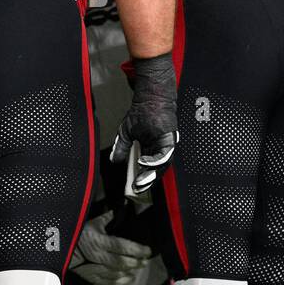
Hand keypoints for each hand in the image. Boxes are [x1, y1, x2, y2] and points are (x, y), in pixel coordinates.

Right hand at [68, 210, 154, 284]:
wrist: (57, 247)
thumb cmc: (77, 232)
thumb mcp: (92, 222)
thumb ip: (108, 217)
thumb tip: (123, 205)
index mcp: (99, 240)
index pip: (123, 246)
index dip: (137, 250)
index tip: (148, 250)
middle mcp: (97, 255)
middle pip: (122, 262)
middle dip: (136, 262)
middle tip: (146, 261)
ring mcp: (93, 267)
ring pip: (116, 273)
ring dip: (130, 272)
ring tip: (139, 268)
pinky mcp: (90, 276)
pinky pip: (107, 282)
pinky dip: (120, 282)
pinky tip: (128, 278)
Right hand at [109, 53, 177, 191]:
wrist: (150, 95)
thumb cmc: (141, 111)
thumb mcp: (126, 132)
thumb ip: (121, 148)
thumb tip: (113, 162)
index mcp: (151, 148)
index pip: (149, 168)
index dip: (142, 178)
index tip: (133, 186)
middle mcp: (160, 148)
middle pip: (157, 169)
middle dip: (147, 181)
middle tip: (137, 189)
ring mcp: (166, 144)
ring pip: (162, 165)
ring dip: (151, 174)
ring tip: (140, 180)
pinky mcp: (170, 138)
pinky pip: (165, 154)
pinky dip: (154, 160)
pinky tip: (142, 162)